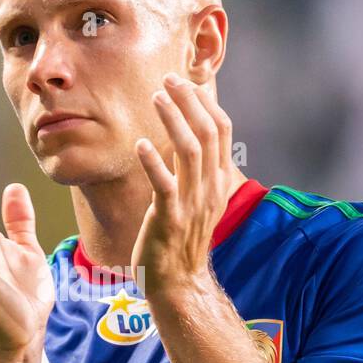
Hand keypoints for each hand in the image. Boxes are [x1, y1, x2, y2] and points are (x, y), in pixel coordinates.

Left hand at [131, 73, 238, 296]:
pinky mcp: (169, 219)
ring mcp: (191, 204)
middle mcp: (210, 189)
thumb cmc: (181, 240)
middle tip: (169, 79)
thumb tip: (188, 138)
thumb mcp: (198, 201)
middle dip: (189, 102)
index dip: (206, 103)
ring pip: (189, 152)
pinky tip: (139, 144)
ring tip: (156, 97)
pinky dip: (153, 162)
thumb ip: (197, 171)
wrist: (178, 283)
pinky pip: (164, 186)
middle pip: (208, 134)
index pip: (222, 132)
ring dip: (173, 120)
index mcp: (217, 182)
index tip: (187, 82)